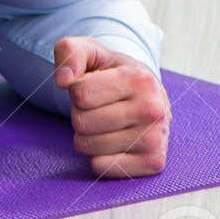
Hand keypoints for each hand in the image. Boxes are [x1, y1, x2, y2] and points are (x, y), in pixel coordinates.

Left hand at [54, 36, 170, 177]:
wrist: (146, 93)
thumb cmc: (112, 72)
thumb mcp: (90, 51)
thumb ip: (69, 52)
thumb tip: (63, 80)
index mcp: (139, 79)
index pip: (79, 94)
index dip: (77, 91)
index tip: (93, 87)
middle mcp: (153, 110)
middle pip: (82, 122)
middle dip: (81, 114)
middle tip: (100, 107)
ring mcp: (156, 139)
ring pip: (89, 146)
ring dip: (88, 135)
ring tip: (107, 122)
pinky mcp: (154, 162)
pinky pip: (102, 167)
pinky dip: (97, 157)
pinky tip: (113, 143)